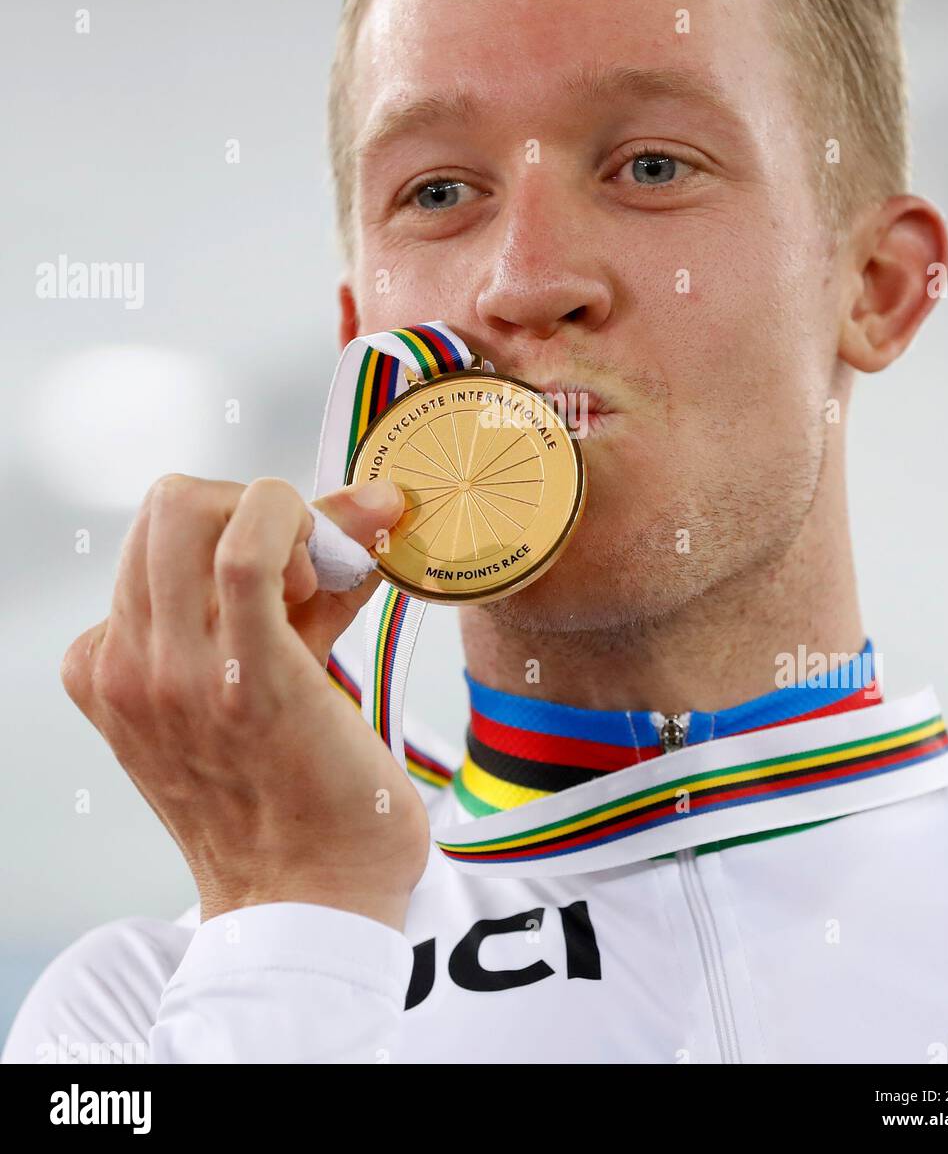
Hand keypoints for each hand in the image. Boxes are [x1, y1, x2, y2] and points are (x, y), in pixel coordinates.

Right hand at [61, 475, 427, 931]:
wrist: (315, 904)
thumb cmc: (301, 796)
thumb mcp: (271, 679)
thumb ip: (311, 591)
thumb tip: (376, 505)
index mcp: (109, 668)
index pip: (160, 539)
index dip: (236, 531)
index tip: (297, 577)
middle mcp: (123, 667)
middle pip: (165, 505)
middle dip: (247, 508)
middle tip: (303, 574)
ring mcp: (170, 674)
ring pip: (188, 507)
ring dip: (275, 516)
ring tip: (316, 585)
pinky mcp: (243, 679)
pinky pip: (246, 550)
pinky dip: (299, 525)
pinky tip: (337, 571)